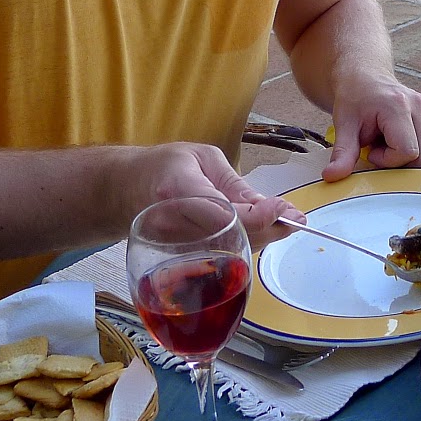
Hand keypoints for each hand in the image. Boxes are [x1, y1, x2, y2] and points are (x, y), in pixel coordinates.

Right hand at [141, 142, 304, 249]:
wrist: (124, 189)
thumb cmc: (165, 166)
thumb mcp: (202, 158)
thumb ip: (233, 183)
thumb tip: (267, 205)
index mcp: (178, 191)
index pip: (223, 215)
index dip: (259, 217)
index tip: (283, 208)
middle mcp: (174, 225)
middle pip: (230, 239)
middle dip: (270, 230)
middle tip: (296, 219)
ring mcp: (174, 249)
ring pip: (228, 254)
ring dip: (262, 240)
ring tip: (286, 223)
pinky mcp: (178, 262)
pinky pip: (219, 258)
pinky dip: (245, 246)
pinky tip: (263, 233)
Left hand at [322, 76, 420, 181]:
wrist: (362, 75)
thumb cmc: (353, 96)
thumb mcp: (344, 124)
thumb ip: (342, 153)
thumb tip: (331, 176)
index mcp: (398, 107)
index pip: (407, 151)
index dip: (387, 160)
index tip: (369, 150)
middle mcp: (418, 107)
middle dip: (398, 162)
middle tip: (377, 149)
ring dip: (403, 156)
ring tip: (383, 141)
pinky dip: (408, 148)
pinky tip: (392, 137)